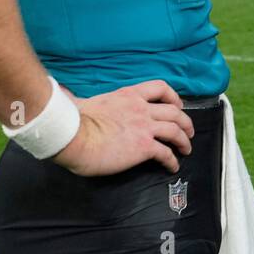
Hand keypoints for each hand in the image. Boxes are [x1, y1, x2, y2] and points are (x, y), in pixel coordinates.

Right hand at [51, 80, 194, 175]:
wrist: (75, 136)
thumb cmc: (74, 121)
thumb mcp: (84, 102)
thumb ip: (82, 99)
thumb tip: (65, 94)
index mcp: (129, 95)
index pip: (160, 88)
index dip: (173, 96)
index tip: (177, 104)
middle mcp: (141, 109)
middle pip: (174, 111)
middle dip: (185, 121)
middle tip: (188, 130)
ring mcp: (145, 127)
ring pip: (176, 130)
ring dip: (184, 140)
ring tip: (186, 149)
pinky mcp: (144, 147)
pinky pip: (166, 153)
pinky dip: (172, 160)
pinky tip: (172, 166)